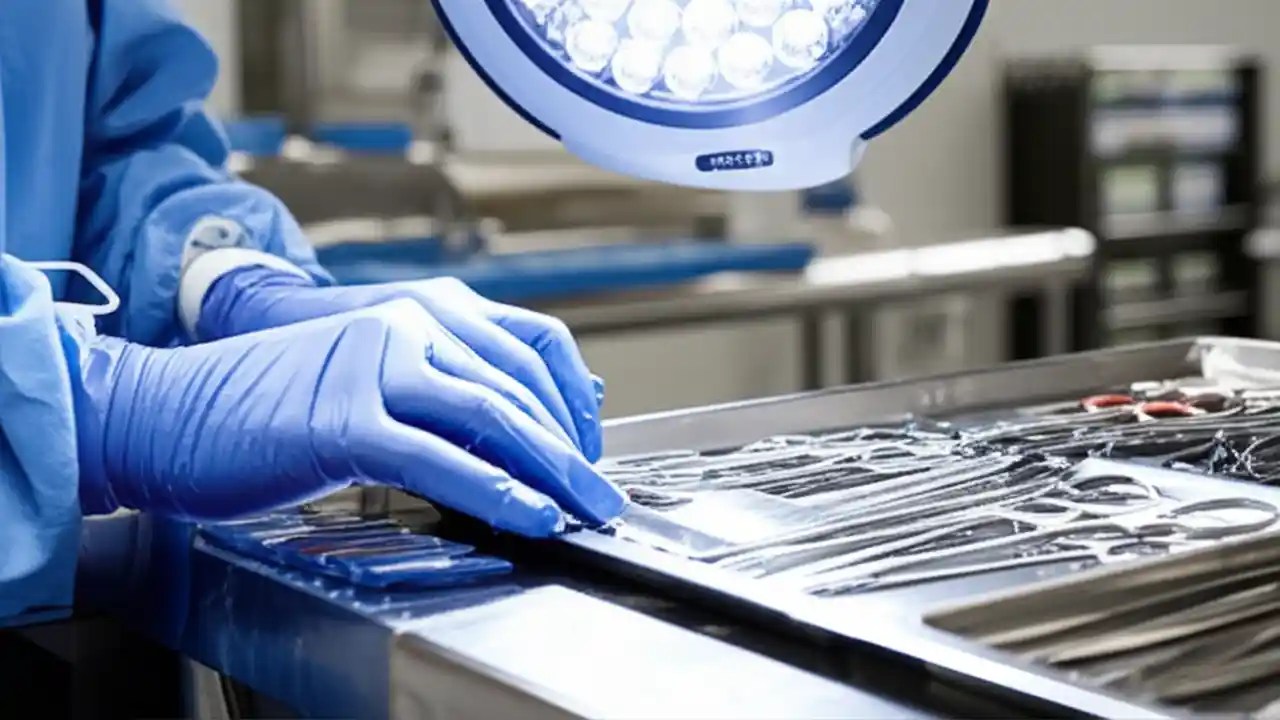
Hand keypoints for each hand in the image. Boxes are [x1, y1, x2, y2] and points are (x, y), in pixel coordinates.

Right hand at [78, 300, 626, 533]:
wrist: (171, 410)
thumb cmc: (270, 407)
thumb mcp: (369, 378)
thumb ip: (440, 390)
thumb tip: (514, 430)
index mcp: (419, 311)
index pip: (530, 342)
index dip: (573, 398)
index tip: (590, 447)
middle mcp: (407, 325)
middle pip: (519, 381)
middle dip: (571, 445)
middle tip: (600, 492)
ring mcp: (375, 366)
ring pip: (490, 414)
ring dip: (548, 467)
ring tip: (582, 507)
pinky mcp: (345, 418)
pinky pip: (438, 456)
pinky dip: (492, 488)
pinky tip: (525, 512)